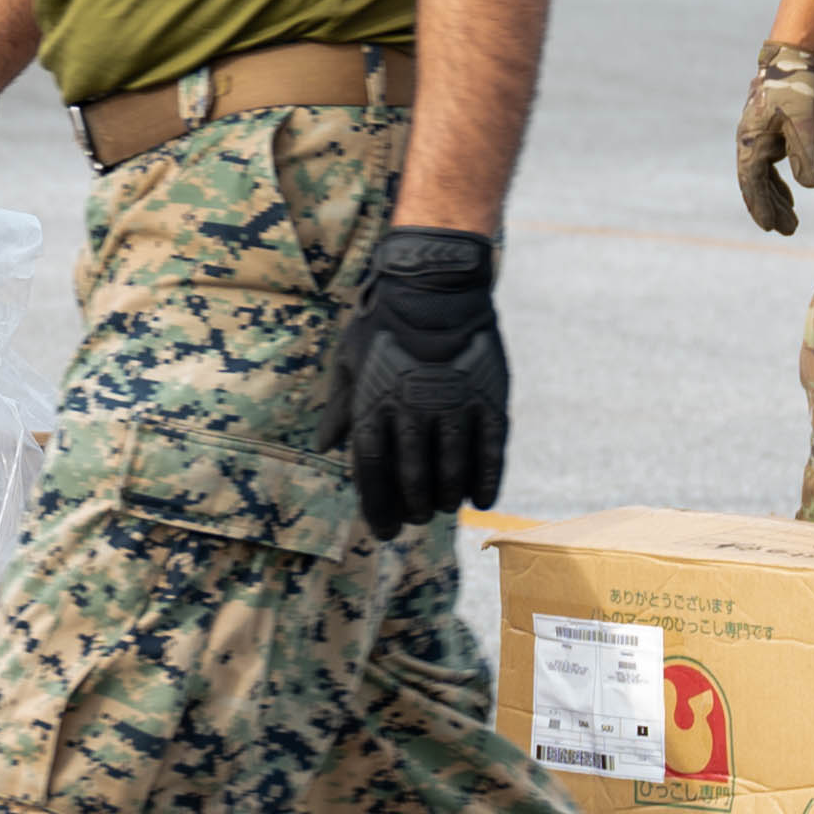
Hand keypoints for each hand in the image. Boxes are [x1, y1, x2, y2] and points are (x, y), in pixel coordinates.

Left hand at [334, 226, 511, 533]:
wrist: (435, 284)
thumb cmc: (385, 324)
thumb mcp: (350, 360)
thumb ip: (340, 407)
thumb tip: (324, 446)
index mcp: (374, 405)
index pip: (372, 472)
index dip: (378, 507)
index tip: (384, 530)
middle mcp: (413, 411)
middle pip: (413, 479)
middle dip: (413, 507)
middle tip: (417, 517)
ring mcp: (454, 406)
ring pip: (452, 471)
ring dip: (446, 497)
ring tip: (443, 506)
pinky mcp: (489, 399)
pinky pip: (490, 452)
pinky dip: (486, 480)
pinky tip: (481, 498)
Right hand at [736, 42, 813, 235]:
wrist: (791, 56)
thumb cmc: (796, 86)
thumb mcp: (805, 120)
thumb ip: (806, 154)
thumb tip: (810, 186)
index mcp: (751, 140)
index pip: (752, 181)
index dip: (760, 205)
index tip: (769, 227)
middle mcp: (750, 142)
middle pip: (756, 184)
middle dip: (770, 209)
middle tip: (786, 231)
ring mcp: (760, 139)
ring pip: (764, 177)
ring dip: (776, 199)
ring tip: (791, 222)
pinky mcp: (771, 135)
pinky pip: (771, 167)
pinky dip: (780, 183)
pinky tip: (792, 197)